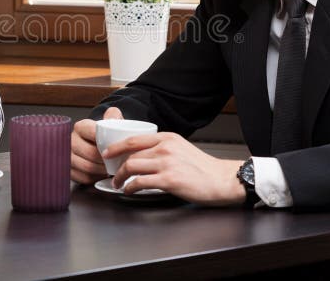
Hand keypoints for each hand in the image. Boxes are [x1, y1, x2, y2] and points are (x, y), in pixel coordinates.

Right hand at [70, 107, 122, 183]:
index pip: (93, 134)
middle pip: (90, 153)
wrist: (93, 145)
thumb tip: (113, 113)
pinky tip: (101, 174)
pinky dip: (95, 178)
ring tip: (111, 169)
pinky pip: (83, 177)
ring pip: (87, 167)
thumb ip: (113, 116)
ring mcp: (67, 156)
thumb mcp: (109, 122)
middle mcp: (71, 140)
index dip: (105, 143)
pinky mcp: (68, 170)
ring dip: (101, 170)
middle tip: (116, 163)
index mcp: (80, 127)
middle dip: (105, 160)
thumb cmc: (103, 135)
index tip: (115, 148)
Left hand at [105, 132, 245, 205]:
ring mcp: (167, 163)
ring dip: (120, 177)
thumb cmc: (203, 168)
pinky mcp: (169, 180)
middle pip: (130, 153)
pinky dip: (129, 187)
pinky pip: (140, 182)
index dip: (116, 146)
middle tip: (111, 173)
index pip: (134, 138)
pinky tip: (128, 191)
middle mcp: (165, 148)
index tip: (107, 153)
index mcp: (168, 138)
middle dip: (116, 165)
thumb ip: (164, 148)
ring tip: (118, 184)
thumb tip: (144, 154)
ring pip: (132, 167)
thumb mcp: (181, 148)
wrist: (222, 180)